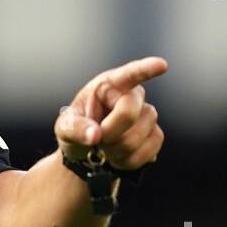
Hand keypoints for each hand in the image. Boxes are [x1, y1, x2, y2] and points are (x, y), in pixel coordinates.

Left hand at [55, 56, 167, 170]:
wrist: (87, 153)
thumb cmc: (76, 131)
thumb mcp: (64, 128)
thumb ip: (75, 129)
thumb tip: (94, 135)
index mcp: (108, 86)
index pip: (129, 74)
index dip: (146, 69)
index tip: (162, 65)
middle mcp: (132, 95)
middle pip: (128, 113)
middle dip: (109, 134)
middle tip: (97, 141)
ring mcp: (147, 114)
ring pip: (140, 135)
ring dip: (118, 150)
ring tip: (106, 149)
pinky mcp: (155, 134)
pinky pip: (151, 149)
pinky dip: (131, 161)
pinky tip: (119, 158)